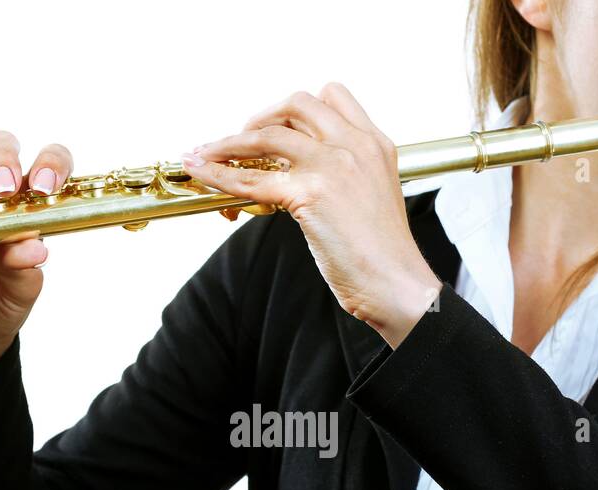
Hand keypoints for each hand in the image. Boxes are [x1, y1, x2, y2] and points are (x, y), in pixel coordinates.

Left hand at [180, 82, 442, 347]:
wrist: (396, 284)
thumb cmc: (384, 256)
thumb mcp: (372, 199)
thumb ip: (347, 178)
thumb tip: (303, 182)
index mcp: (374, 143)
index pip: (331, 97)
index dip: (296, 109)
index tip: (276, 127)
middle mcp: (355, 145)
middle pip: (296, 104)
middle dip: (261, 116)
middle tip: (242, 140)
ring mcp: (332, 165)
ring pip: (265, 135)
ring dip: (228, 143)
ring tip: (204, 155)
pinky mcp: (311, 193)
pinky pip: (251, 178)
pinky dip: (219, 172)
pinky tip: (200, 170)